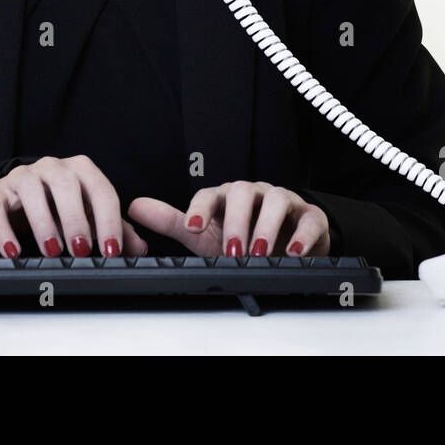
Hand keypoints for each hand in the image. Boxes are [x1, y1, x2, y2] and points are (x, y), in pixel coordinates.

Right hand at [0, 155, 149, 258]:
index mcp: (82, 170)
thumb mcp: (90, 216)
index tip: (111, 250)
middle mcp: (53, 167)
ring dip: (43, 222)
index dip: (108, 220)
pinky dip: (3, 230)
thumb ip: (115, 230)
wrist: (22, 196)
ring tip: (51, 250)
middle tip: (81, 251)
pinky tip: (13, 251)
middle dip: (75, 219)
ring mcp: (24, 176)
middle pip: (66, 184)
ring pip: (31, 190)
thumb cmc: (63, 206)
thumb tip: (138, 247)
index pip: (101, 190)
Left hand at [128, 181, 331, 257]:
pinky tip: (293, 251)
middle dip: (238, 222)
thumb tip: (134, 207)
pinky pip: (309, 218)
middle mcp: (255, 194)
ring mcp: (283, 201)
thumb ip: (171, 221)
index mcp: (227, 196)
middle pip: (245, 193)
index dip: (200, 207)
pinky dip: (303, 235)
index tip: (193, 226)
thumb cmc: (240, 239)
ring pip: (277, 199)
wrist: (283, 248)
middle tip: (232, 251)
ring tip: (259, 252)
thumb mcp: (204, 234)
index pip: (211, 193)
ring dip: (267, 227)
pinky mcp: (310, 216)